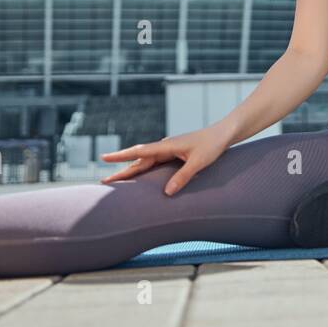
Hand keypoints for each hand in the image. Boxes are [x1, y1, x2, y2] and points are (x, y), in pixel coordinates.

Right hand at [98, 122, 234, 195]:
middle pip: (138, 160)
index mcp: (167, 145)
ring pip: (145, 162)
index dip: (120, 156)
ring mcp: (169, 150)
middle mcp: (165, 147)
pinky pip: (155, 164)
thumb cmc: (213, 145)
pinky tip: (140, 177)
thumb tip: (166, 193)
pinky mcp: (175, 154)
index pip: (139, 152)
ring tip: (117, 181)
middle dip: (121, 170)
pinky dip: (144, 170)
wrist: (224, 133)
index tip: (103, 157)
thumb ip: (183, 176)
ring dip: (131, 171)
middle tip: (104, 181)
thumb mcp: (199, 162)